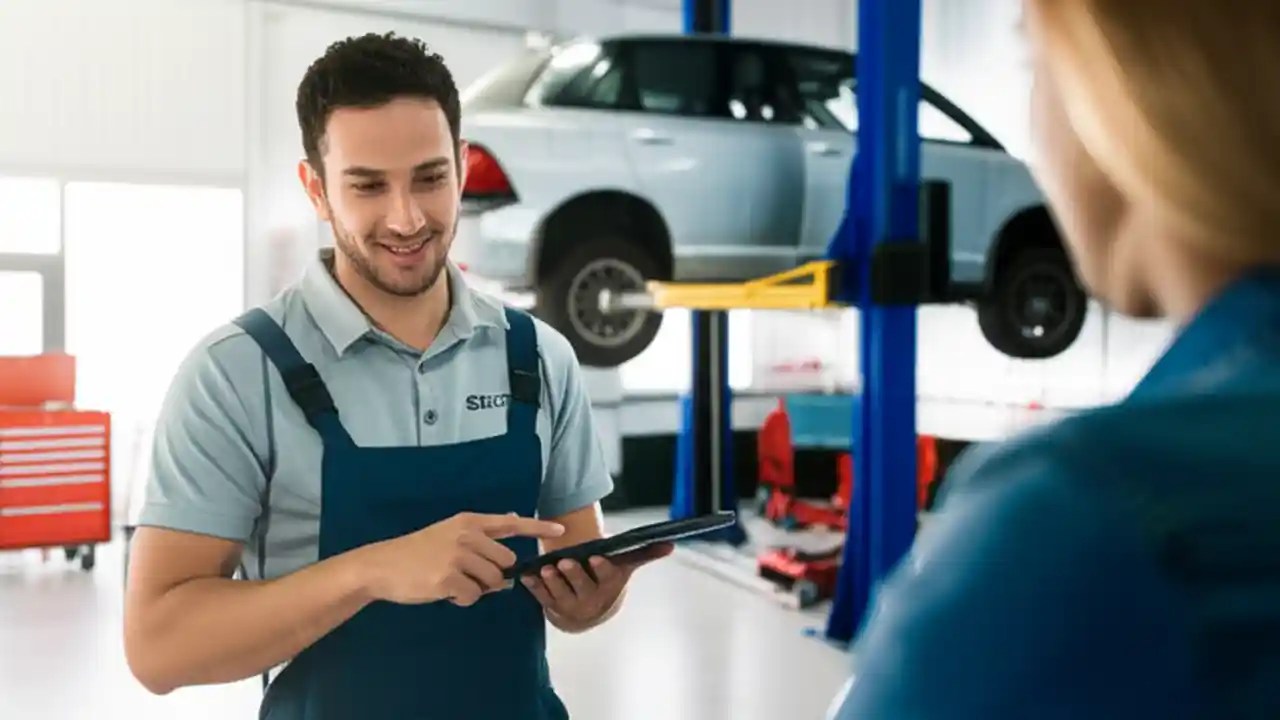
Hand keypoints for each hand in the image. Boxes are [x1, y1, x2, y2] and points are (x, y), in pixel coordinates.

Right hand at [362, 512, 564, 606]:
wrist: (381, 566)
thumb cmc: (417, 552)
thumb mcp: (449, 533)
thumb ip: (480, 535)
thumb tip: (510, 534)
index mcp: (468, 522)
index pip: (510, 524)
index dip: (538, 529)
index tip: (561, 531)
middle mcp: (466, 535)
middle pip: (505, 561)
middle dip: (492, 574)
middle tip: (467, 575)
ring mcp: (457, 556)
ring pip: (492, 581)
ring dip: (476, 588)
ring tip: (452, 581)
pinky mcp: (448, 578)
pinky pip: (473, 596)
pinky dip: (462, 599)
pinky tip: (444, 591)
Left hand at [520, 542, 674, 630]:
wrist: (590, 610)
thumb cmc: (607, 580)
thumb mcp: (624, 567)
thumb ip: (643, 553)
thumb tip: (671, 544)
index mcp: (608, 586)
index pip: (607, 577)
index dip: (601, 568)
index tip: (596, 557)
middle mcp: (591, 600)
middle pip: (581, 587)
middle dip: (573, 575)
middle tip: (564, 562)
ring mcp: (570, 606)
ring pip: (560, 595)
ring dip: (552, 582)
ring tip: (545, 569)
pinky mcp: (551, 607)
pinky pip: (541, 598)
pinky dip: (534, 587)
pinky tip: (526, 575)